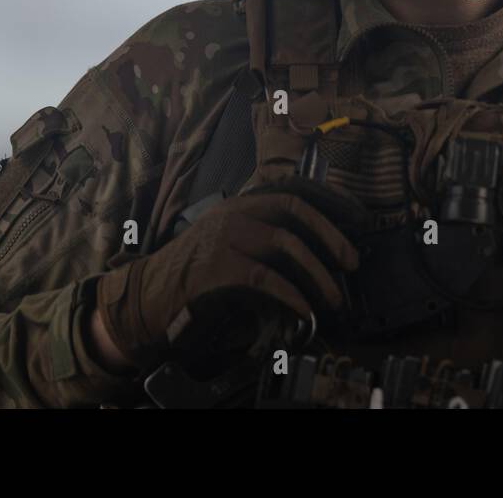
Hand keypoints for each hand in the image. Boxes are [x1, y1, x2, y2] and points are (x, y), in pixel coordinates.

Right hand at [93, 179, 367, 370]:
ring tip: (333, 297)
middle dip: (331, 237)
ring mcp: (223, 238)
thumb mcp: (229, 244)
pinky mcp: (216, 269)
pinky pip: (265, 278)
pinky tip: (305, 310)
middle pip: (294, 211)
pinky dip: (292, 294)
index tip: (356, 224)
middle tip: (351, 263)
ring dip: (317, 273)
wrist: (146, 298)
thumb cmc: (194, 275)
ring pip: (285, 244)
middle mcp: (233, 213)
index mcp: (240, 204)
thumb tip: (318, 254)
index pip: (293, 193)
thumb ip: (264, 240)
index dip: (328, 207)